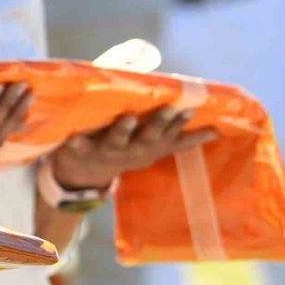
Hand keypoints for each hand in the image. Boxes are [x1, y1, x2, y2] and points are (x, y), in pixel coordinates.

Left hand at [49, 106, 196, 194]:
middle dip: (160, 123)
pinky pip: (79, 148)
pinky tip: (74, 138)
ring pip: (117, 141)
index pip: (170, 136)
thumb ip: (170, 129)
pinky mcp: (81, 152)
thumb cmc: (122, 147)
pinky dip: (77, 143)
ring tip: (129, 117)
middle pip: (148, 137)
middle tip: (170, 108)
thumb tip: (210, 127)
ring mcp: (107, 152)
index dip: (181, 124)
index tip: (192, 109)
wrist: (84, 175)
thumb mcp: (149, 144)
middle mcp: (132, 151)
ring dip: (123, 130)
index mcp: (149, 147)